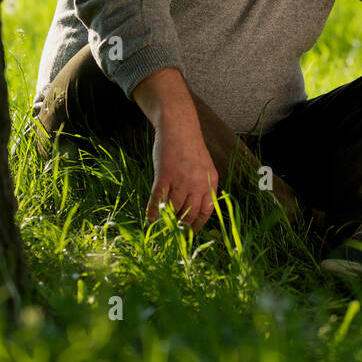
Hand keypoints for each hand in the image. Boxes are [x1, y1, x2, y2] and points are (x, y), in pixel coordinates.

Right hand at [147, 110, 218, 229]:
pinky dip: (154, 211)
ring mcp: (181, 180)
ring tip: (161, 225)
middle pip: (189, 214)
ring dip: (166, 220)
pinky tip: (150, 218)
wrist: (179, 127)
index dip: (197, 226)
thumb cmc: (190, 148)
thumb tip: (193, 211)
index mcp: (211, 183)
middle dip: (181, 226)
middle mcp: (198, 184)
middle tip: (172, 233)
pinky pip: (159, 200)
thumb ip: (202, 187)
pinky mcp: (165, 176)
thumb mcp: (204, 168)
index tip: (189, 234)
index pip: (206, 212)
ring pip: (174, 209)